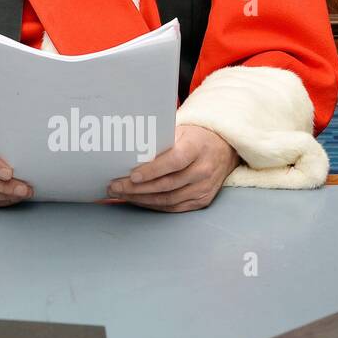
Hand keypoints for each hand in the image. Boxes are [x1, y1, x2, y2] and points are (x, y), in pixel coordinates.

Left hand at [106, 124, 238, 212]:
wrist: (222, 149)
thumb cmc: (194, 138)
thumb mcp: (179, 131)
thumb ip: (159, 142)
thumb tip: (129, 154)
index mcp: (197, 148)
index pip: (175, 161)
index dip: (153, 170)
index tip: (132, 175)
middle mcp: (204, 170)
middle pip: (168, 184)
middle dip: (137, 188)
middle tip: (115, 186)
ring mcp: (205, 187)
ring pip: (169, 199)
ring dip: (141, 199)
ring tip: (121, 194)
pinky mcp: (203, 200)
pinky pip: (174, 207)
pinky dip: (153, 205)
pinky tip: (138, 200)